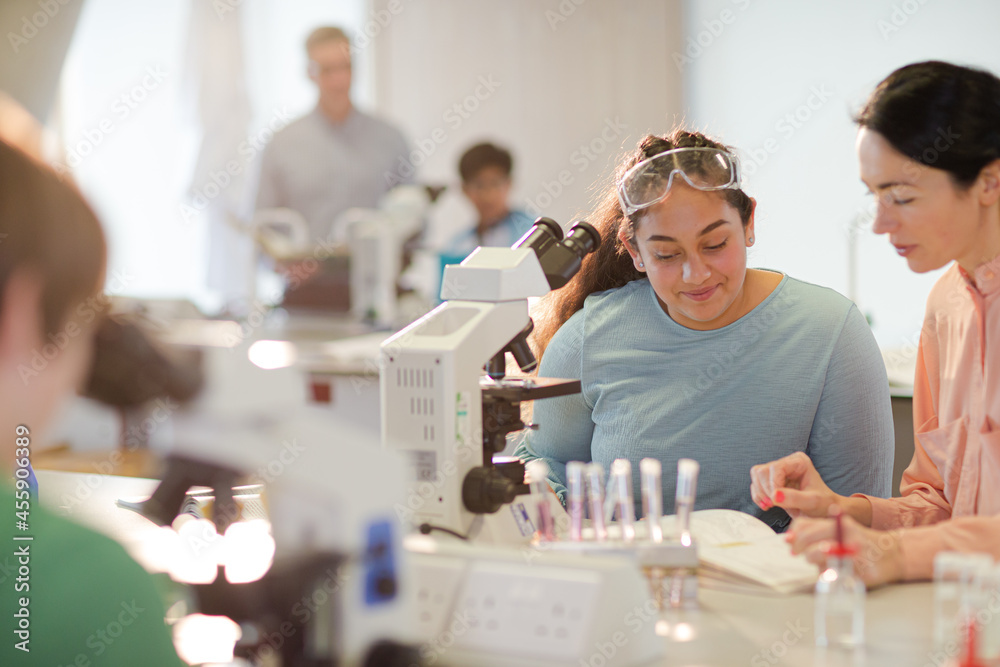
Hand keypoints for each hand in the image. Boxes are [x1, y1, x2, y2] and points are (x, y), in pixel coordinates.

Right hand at [750, 452, 839, 518]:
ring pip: (756, 476)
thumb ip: (794, 498)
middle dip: (765, 490)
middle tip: (773, 504)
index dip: (772, 484)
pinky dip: (758, 496)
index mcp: (799, 462)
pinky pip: (755, 484)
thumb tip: (775, 496)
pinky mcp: (771, 481)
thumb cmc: (822, 504)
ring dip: (760, 493)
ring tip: (771, 505)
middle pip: (762, 471)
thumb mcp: (812, 502)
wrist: (821, 512)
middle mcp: (786, 463)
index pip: (776, 467)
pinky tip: (768, 505)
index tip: (776, 500)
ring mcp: (777, 472)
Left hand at [785, 514, 904, 587]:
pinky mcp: (859, 569)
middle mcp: (844, 534)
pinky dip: (830, 573)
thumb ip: (816, 532)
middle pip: (808, 539)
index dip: (794, 535)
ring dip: (815, 561)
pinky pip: (833, 573)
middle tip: (801, 555)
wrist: (894, 553)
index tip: (790, 543)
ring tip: (825, 562)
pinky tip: (838, 570)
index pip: (805, 525)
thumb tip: (789, 540)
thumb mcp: (840, 530)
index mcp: (837, 523)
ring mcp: (852, 552)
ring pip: (818, 556)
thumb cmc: (861, 542)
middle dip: (800, 548)